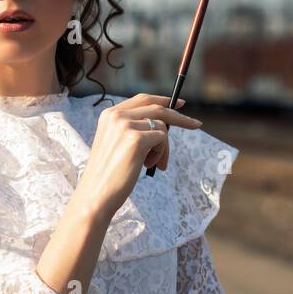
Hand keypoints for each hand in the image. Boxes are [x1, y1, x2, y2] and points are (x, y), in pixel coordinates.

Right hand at [77, 94, 201, 221]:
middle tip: (196, 124)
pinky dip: (162, 153)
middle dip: (179, 116)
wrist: (96, 194)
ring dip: (164, 147)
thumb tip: (164, 125)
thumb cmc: (108, 174)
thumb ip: (133, 129)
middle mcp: (116, 115)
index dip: (163, 99)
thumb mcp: (117, 144)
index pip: (142, 99)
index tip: (179, 103)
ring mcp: (126, 125)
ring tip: (154, 164)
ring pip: (162, 127)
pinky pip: (163, 139)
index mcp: (109, 115)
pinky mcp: (137, 138)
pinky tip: (150, 165)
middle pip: (157, 107)